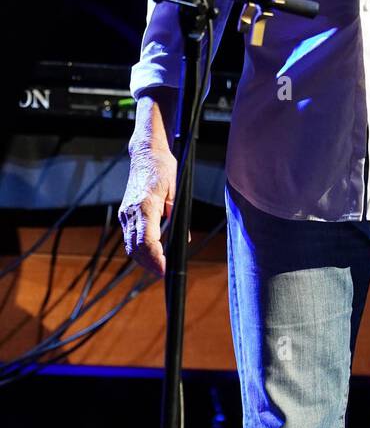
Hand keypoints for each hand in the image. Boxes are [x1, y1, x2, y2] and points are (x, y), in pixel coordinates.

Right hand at [119, 146, 182, 277]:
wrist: (145, 154)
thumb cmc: (162, 168)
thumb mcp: (177, 189)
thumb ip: (178, 215)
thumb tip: (184, 239)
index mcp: (144, 205)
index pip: (146, 240)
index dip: (155, 258)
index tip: (164, 270)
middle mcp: (130, 212)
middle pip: (135, 248)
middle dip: (149, 264)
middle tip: (164, 273)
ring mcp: (125, 213)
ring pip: (130, 245)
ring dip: (143, 259)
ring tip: (159, 267)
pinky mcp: (125, 214)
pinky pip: (130, 238)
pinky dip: (139, 249)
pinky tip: (151, 254)